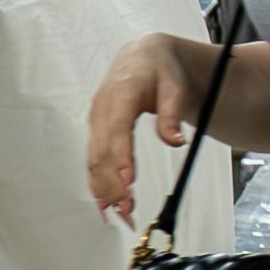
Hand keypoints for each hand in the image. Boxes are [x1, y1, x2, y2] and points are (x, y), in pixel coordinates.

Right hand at [79, 29, 258, 220]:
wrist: (143, 56)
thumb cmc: (161, 69)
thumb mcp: (175, 85)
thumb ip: (173, 113)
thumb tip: (176, 141)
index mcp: (121, 93)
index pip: (117, 130)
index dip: (121, 158)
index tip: (129, 182)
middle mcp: (102, 109)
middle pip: (101, 152)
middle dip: (111, 183)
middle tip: (127, 210)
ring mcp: (96, 120)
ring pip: (93, 159)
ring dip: (103, 189)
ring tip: (119, 213)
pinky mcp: (96, 130)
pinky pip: (93, 159)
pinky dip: (98, 182)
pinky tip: (106, 203)